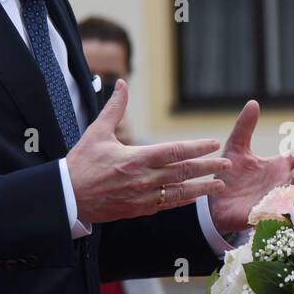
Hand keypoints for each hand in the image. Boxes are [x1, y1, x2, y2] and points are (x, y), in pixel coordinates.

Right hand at [66, 79, 232, 222]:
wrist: (66, 197)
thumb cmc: (81, 163)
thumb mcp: (96, 132)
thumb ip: (114, 108)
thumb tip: (122, 84)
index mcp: (134, 159)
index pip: (174, 152)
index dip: (196, 148)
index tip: (213, 144)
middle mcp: (142, 179)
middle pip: (182, 172)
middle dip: (207, 168)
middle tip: (227, 165)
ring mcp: (142, 197)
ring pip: (179, 192)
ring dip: (202, 188)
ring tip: (220, 185)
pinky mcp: (138, 210)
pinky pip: (167, 204)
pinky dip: (183, 200)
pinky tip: (195, 197)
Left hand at [206, 100, 293, 233]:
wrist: (216, 204)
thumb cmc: (229, 176)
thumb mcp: (236, 148)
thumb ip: (245, 127)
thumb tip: (253, 102)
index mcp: (279, 165)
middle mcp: (283, 180)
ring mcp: (277, 196)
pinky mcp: (265, 210)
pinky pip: (279, 207)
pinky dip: (284, 202)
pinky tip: (287, 197)